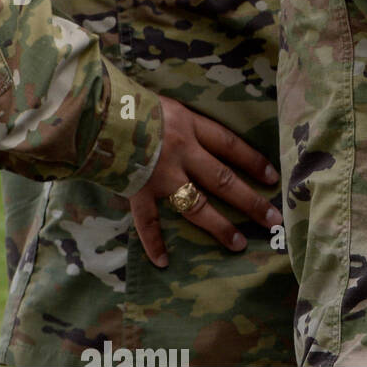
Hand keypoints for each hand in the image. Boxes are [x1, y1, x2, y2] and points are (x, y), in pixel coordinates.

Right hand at [129, 96, 281, 266]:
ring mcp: (160, 174)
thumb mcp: (168, 106)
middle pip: (222, 179)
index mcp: (190, 126)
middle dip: (250, 200)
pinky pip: (146, 221)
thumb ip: (186, 124)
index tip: (273, 178)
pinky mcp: (136, 191)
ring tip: (238, 243)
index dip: (253, 162)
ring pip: (196, 205)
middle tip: (272, 218)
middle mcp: (182, 152)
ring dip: (219, 226)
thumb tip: (203, 139)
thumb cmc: (131, 105)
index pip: (231, 146)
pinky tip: (163, 261)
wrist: (93, 113)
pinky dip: (153, 242)